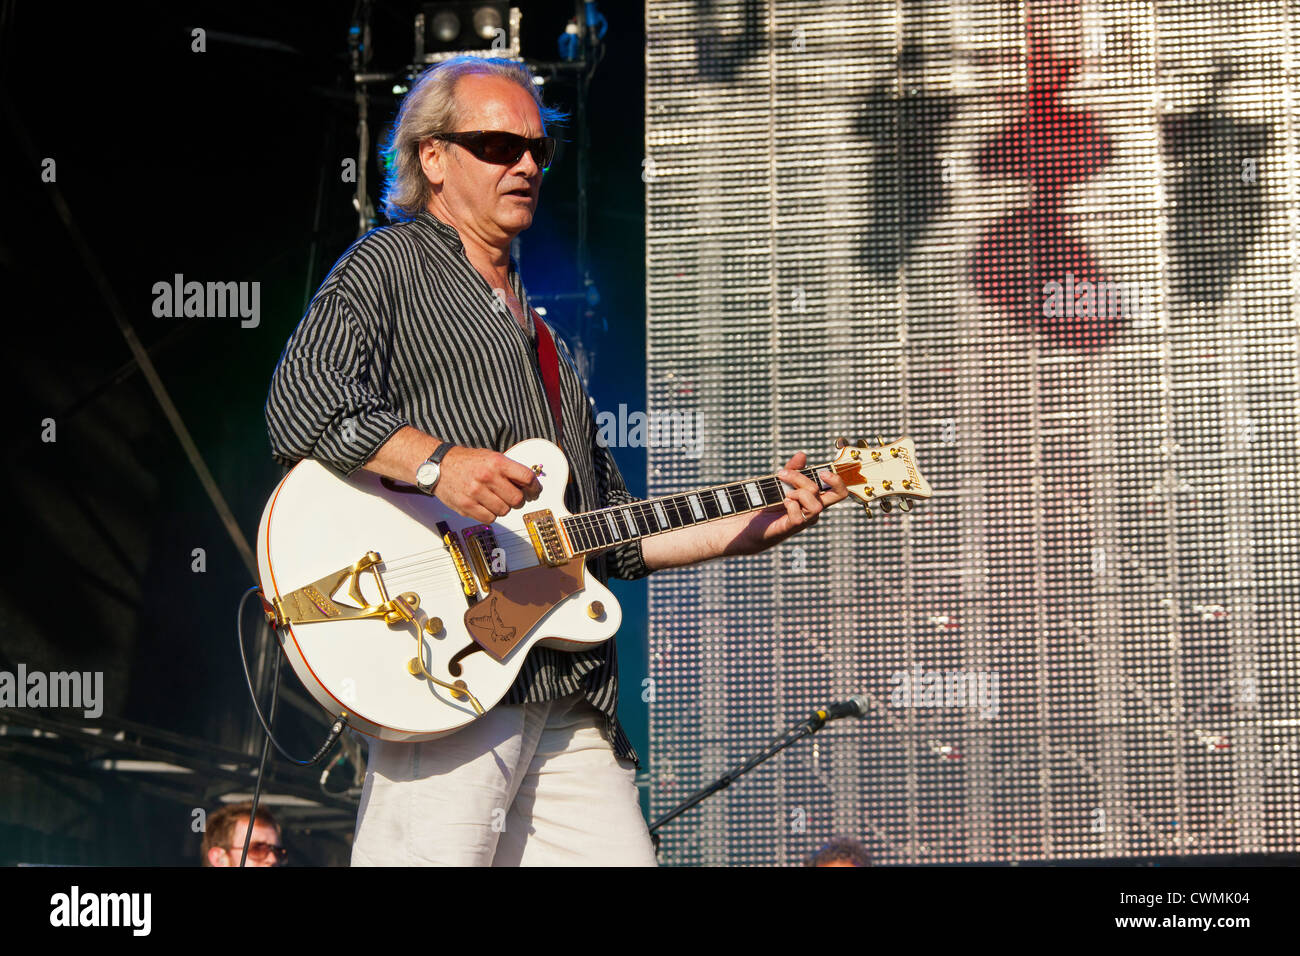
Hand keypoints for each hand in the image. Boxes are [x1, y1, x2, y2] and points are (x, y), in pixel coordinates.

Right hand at [434, 446, 541, 523]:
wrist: (439, 467)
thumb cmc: (466, 462)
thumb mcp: (491, 457)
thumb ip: (509, 470)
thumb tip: (528, 485)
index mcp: (496, 462)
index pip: (526, 478)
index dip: (534, 487)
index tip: (534, 491)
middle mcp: (487, 477)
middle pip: (517, 499)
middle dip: (518, 500)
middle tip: (513, 497)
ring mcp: (476, 493)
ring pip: (504, 511)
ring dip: (503, 507)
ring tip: (495, 499)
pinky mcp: (467, 506)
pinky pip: (490, 519)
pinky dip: (491, 515)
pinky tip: (486, 506)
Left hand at [726, 452, 848, 555]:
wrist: (748, 523)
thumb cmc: (766, 504)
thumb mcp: (780, 482)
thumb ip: (792, 470)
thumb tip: (802, 455)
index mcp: (814, 498)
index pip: (838, 492)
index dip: (838, 480)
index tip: (823, 471)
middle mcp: (813, 510)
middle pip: (836, 496)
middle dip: (820, 481)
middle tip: (794, 475)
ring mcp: (804, 520)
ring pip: (816, 505)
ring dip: (800, 493)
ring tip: (786, 493)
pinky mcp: (791, 528)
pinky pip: (799, 517)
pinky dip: (790, 505)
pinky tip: (782, 502)